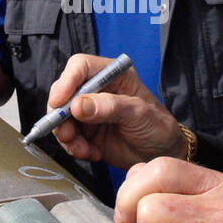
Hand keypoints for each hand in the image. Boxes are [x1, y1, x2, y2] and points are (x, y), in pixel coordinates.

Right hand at [48, 53, 184, 170]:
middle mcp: (96, 90)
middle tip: (66, 133)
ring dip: (66, 135)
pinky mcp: (86, 132)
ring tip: (82, 149)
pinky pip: (68, 137)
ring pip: (61, 117)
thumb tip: (78, 105)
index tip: (59, 102)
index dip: (66, 82)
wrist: (163, 155)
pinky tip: (92, 153)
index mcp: (112, 75)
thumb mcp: (139, 114)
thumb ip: (110, 107)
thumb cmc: (158, 127)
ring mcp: (89, 112)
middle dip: (60, 114)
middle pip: (64, 92)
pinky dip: (74, 148)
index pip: (81, 67)